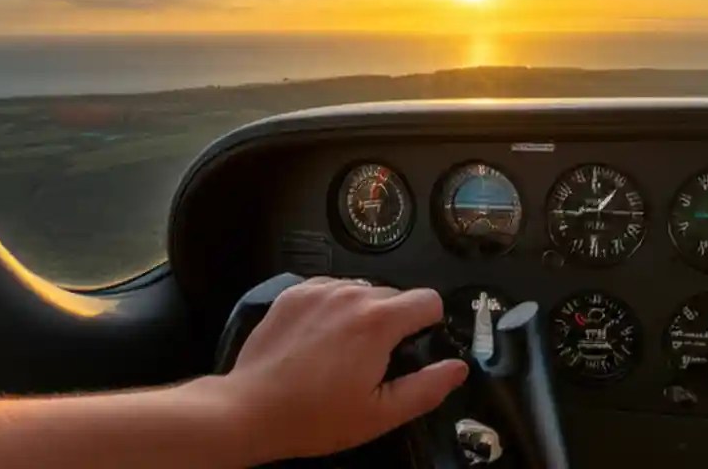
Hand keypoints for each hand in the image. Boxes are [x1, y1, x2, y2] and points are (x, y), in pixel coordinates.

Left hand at [218, 278, 468, 462]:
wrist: (249, 410)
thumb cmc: (318, 418)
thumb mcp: (380, 415)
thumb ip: (426, 388)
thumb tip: (459, 367)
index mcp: (380, 321)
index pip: (428, 300)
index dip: (428, 325)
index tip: (411, 351)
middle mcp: (352, 293)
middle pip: (395, 295)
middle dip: (394, 322)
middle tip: (373, 361)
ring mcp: (319, 289)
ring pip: (362, 290)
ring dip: (363, 313)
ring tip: (343, 350)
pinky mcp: (293, 292)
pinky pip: (330, 289)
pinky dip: (334, 307)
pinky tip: (319, 337)